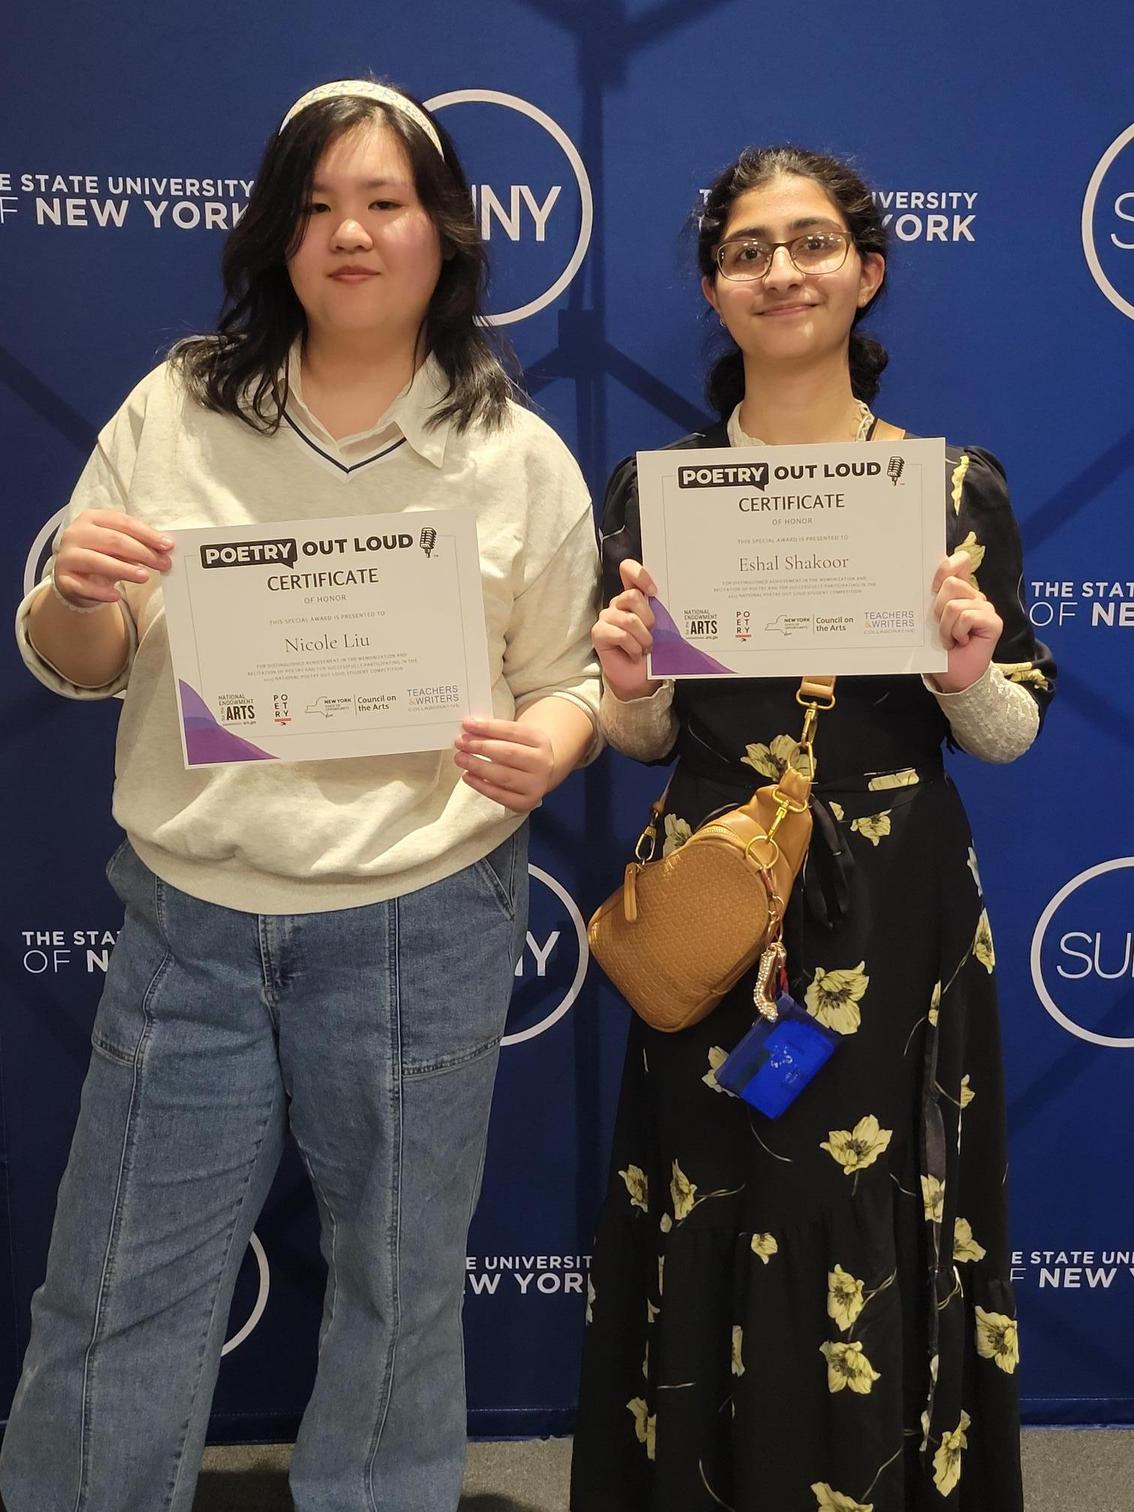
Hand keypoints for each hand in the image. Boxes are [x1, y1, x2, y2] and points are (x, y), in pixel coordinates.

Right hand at [52, 509, 173, 606]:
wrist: (75, 578)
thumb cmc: (102, 556)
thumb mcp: (118, 547)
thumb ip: (137, 545)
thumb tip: (164, 550)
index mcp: (92, 518)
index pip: (123, 522)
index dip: (147, 534)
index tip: (168, 546)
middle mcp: (76, 533)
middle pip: (113, 540)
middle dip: (142, 552)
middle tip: (164, 564)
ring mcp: (67, 555)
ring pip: (97, 561)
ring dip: (124, 570)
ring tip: (145, 577)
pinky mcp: (62, 578)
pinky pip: (83, 586)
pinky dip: (100, 591)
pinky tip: (116, 596)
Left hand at [454, 718, 556, 812]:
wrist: (539, 773)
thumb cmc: (521, 751)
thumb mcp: (515, 737)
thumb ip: (495, 733)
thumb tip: (468, 730)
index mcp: (540, 740)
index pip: (512, 731)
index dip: (488, 727)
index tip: (467, 724)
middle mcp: (542, 763)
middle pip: (508, 753)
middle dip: (480, 747)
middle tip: (460, 742)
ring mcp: (536, 784)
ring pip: (503, 776)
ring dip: (477, 766)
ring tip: (460, 758)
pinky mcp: (526, 802)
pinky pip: (500, 795)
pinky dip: (481, 786)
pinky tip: (467, 776)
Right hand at [591, 558, 659, 700]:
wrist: (639, 678)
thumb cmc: (651, 651)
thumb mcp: (662, 628)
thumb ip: (661, 611)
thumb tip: (673, 601)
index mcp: (633, 597)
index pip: (628, 570)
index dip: (640, 574)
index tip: (654, 591)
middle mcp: (618, 604)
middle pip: (632, 596)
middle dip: (648, 617)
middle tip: (653, 632)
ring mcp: (607, 617)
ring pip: (629, 619)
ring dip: (643, 637)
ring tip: (646, 647)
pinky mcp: (599, 633)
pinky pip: (620, 634)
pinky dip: (633, 647)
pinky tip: (635, 654)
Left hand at [930, 550, 1001, 691]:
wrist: (952, 677)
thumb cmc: (938, 650)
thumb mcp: (928, 620)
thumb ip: (931, 597)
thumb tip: (925, 576)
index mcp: (959, 591)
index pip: (958, 562)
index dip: (945, 567)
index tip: (932, 587)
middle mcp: (974, 596)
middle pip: (951, 584)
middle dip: (937, 609)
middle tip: (940, 627)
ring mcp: (985, 608)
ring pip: (955, 604)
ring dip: (945, 627)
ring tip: (949, 639)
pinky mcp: (993, 621)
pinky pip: (967, 617)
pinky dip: (957, 632)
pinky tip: (960, 642)